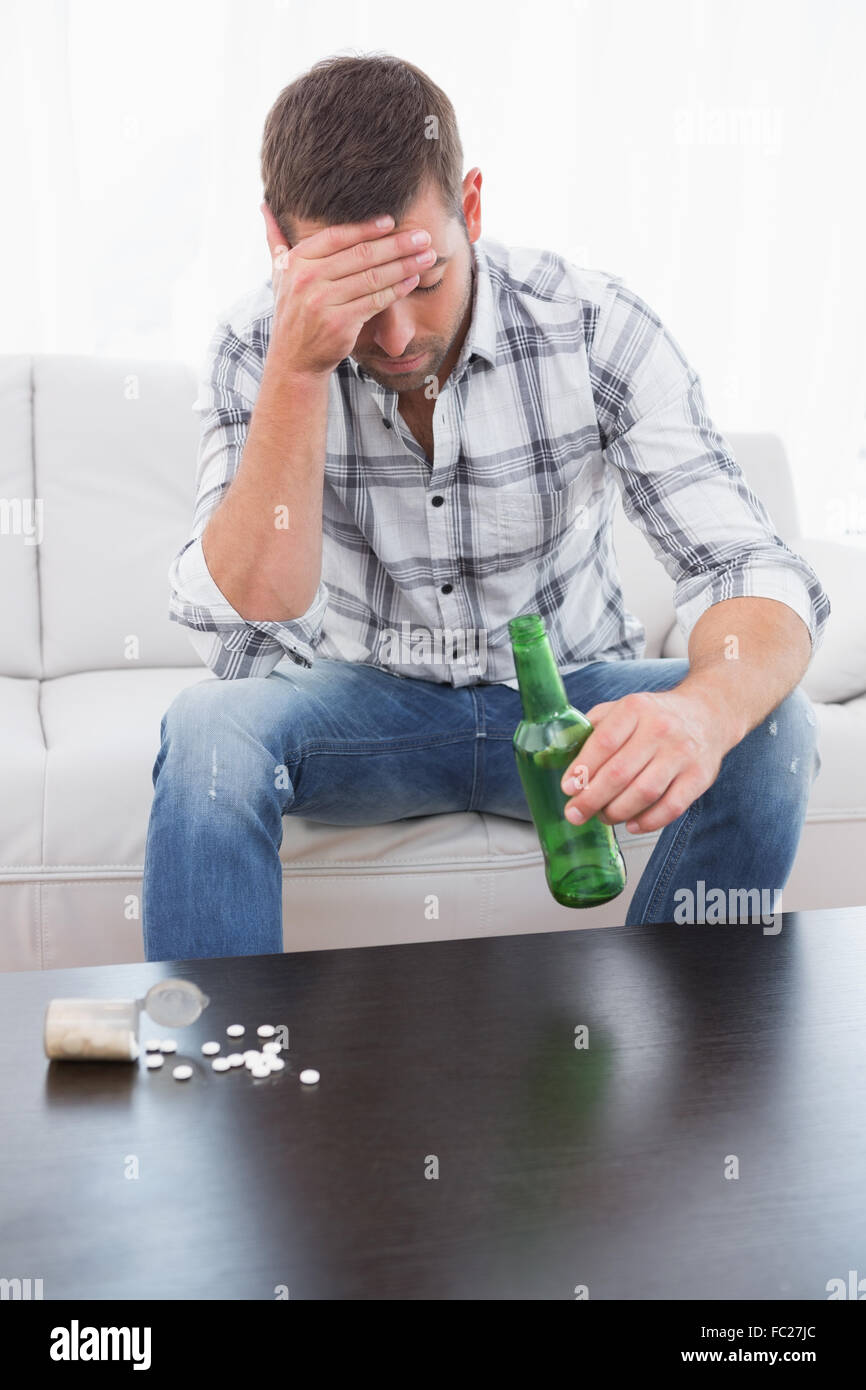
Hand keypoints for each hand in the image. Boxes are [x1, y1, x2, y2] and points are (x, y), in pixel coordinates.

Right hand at [260, 202, 435, 377]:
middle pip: (361, 255)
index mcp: (296, 262)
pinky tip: (413, 280)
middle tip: (422, 235)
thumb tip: (264, 207)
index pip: (338, 237)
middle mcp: (308, 279)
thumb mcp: (279, 276)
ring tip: (427, 255)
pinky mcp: (341, 323)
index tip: (392, 221)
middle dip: (397, 244)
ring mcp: (324, 302)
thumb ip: (276, 241)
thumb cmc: (293, 314)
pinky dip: (398, 289)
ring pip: (373, 277)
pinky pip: (376, 301)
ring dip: (405, 265)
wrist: (295, 360)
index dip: (367, 228)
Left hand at [559, 687, 733, 833]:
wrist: (708, 714)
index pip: (603, 742)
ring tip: (604, 816)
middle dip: (592, 799)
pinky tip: (631, 823)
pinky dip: (648, 821)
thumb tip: (549, 755)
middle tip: (575, 814)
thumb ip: (587, 730)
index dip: (582, 769)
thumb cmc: (655, 716)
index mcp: (635, 709)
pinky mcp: (700, 777)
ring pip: (644, 793)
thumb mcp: (620, 710)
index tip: (568, 788)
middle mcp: (661, 729)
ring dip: (617, 812)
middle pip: (620, 773)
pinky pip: (671, 807)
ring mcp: (683, 754)